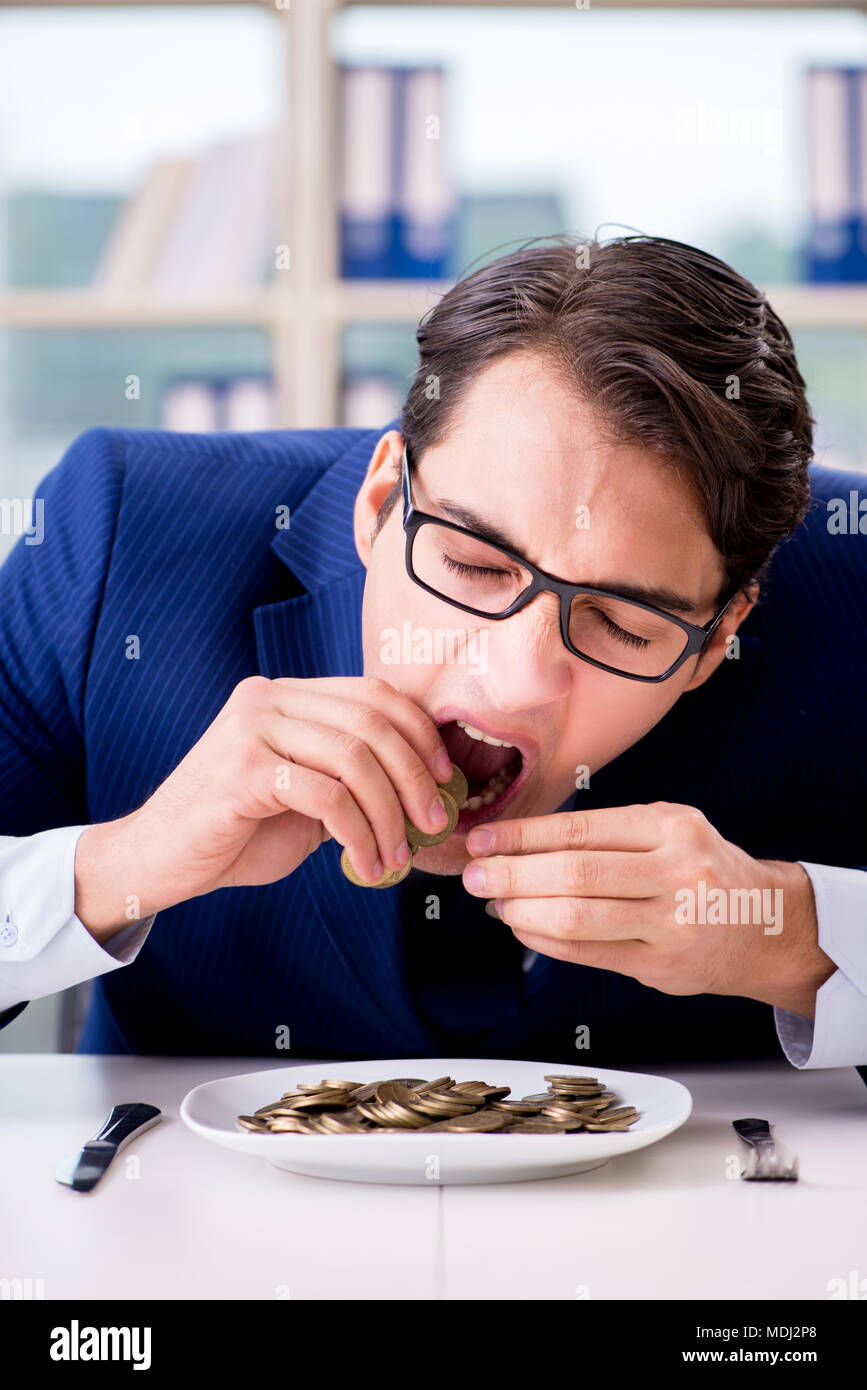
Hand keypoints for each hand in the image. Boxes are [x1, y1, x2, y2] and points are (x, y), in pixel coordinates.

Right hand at [74, 674, 451, 938]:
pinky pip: (327, 795)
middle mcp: (268, 699)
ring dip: (390, 814)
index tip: (445, 778)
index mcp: (286, 695)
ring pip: (355, 758)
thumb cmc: (235, 832)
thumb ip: (350, 779)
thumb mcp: (305, 795)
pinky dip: (360, 835)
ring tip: (398, 856)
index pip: (374, 693)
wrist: (160, 860)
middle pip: (372, 722)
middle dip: (415, 777)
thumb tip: (424, 789)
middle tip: (433, 823)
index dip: (419, 733)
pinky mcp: (243, 769)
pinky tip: (366, 864)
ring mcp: (252, 728)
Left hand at [462, 802, 835, 1017]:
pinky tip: (523, 927)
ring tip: (495, 901)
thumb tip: (519, 844)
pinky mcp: (661, 966)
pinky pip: (588, 952)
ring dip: (523, 910)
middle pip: (575, 873)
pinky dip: (545, 940)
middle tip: (475, 874)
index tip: (483, 839)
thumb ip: (607, 835)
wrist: (768, 927)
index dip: (522, 836)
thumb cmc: (704, 871)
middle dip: (513, 874)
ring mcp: (671, 923)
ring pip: (579, 917)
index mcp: (672, 828)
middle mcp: (676, 872)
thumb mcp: (671, 831)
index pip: (580, 829)